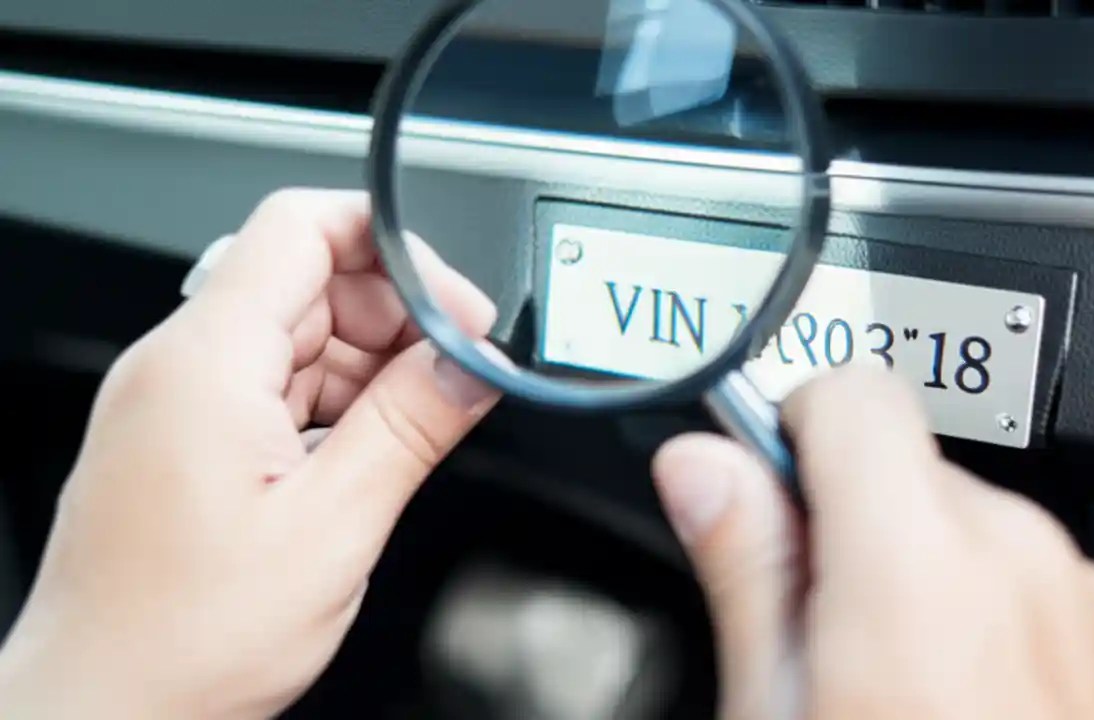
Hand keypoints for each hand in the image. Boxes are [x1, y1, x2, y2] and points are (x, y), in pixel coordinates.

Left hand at [0, 189, 500, 718]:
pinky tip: (363, 456)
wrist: (102, 712)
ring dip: (370, 369)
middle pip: (309, 280)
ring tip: (413, 434)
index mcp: (206, 363)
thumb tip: (472, 366)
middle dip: (396, 318)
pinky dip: (333, 405)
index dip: (394, 246)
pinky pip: (273, 385)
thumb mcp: (332, 526)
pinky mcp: (184, 440)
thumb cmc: (183, 639)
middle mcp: (179, 367)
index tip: (455, 305)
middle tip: (453, 378)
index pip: (303, 226)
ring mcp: (177, 402)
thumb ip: (412, 428)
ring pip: (297, 336)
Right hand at [653, 366, 1093, 719]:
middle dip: (848, 522)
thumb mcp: (776, 715)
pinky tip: (961, 710)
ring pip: (967, 527)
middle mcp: (1020, 557)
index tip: (763, 489)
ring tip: (894, 691)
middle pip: (903, 465)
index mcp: (918, 559)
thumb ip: (744, 566)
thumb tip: (700, 468)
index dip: (789, 429)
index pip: (848, 393)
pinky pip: (1029, 583)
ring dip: (918, 573)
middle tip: (814, 635)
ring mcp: (1084, 602)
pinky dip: (984, 616)